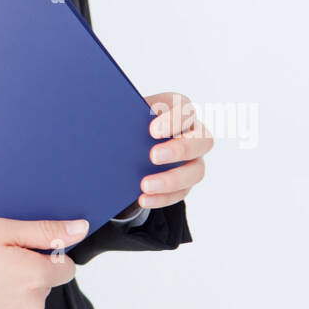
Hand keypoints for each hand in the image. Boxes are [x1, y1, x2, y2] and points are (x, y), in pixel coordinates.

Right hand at [0, 216, 86, 308]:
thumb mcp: (1, 229)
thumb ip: (46, 231)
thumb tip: (79, 229)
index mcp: (36, 276)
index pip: (66, 267)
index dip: (45, 256)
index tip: (22, 252)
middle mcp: (32, 306)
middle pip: (44, 286)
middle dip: (27, 273)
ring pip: (28, 305)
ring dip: (14, 294)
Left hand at [131, 90, 212, 210]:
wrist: (129, 142)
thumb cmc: (131, 120)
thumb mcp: (127, 112)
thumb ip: (122, 113)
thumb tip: (105, 118)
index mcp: (179, 109)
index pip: (186, 110)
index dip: (174, 120)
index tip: (152, 131)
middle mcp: (194, 133)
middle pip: (202, 140)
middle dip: (179, 150)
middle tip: (153, 156)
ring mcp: (194, 159)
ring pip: (197, 171)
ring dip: (171, 180)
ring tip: (145, 185)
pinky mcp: (187, 181)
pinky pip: (182, 192)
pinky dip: (162, 197)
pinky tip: (143, 198)